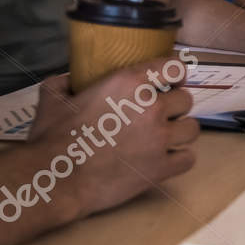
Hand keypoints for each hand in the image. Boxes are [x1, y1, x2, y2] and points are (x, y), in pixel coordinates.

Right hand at [25, 62, 198, 217]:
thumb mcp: (52, 96)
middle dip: (175, 106)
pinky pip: (188, 158)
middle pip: (185, 100)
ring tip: (167, 136)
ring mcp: (159, 139)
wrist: (55, 177)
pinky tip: (168, 158)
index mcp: (128, 83)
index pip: (173, 67)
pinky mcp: (160, 168)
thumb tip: (70, 79)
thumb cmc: (52, 138)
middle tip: (162, 114)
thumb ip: (65, 80)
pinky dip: (180, 158)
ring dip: (180, 131)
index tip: (171, 82)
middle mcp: (150, 107)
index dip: (174, 74)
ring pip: (192, 128)